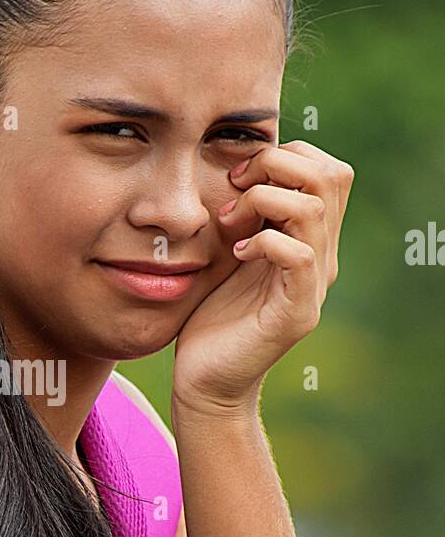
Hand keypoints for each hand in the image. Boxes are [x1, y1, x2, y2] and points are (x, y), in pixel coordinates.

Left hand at [172, 140, 353, 415]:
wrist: (206, 380)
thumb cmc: (211, 316)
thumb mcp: (228, 252)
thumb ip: (246, 214)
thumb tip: (240, 167)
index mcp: (309, 239)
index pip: (327, 169)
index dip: (286, 156)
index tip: (240, 178)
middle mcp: (321, 257)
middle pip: (331, 177)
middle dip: (277, 166)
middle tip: (237, 190)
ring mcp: (313, 286)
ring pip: (313, 211)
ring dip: (263, 202)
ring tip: (231, 224)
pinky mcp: (297, 313)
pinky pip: (298, 256)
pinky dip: (264, 242)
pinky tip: (238, 254)